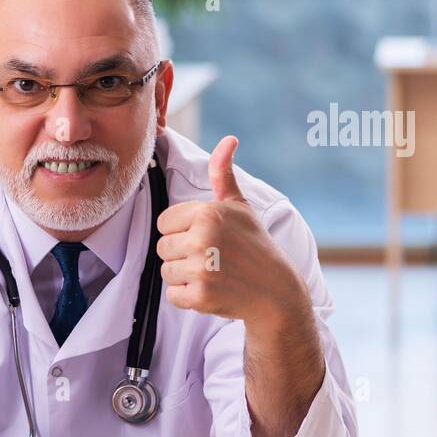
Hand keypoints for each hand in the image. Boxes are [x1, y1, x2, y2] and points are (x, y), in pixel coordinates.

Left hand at [155, 136, 309, 331]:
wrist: (275, 291)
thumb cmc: (254, 245)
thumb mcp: (239, 206)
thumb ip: (222, 174)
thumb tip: (228, 139)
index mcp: (207, 213)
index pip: (164, 222)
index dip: (181, 231)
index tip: (205, 236)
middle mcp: (203, 239)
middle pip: (162, 247)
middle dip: (181, 254)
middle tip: (210, 257)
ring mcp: (201, 269)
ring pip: (166, 271)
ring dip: (184, 276)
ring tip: (211, 273)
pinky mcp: (200, 296)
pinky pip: (173, 295)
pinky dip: (188, 297)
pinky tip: (211, 290)